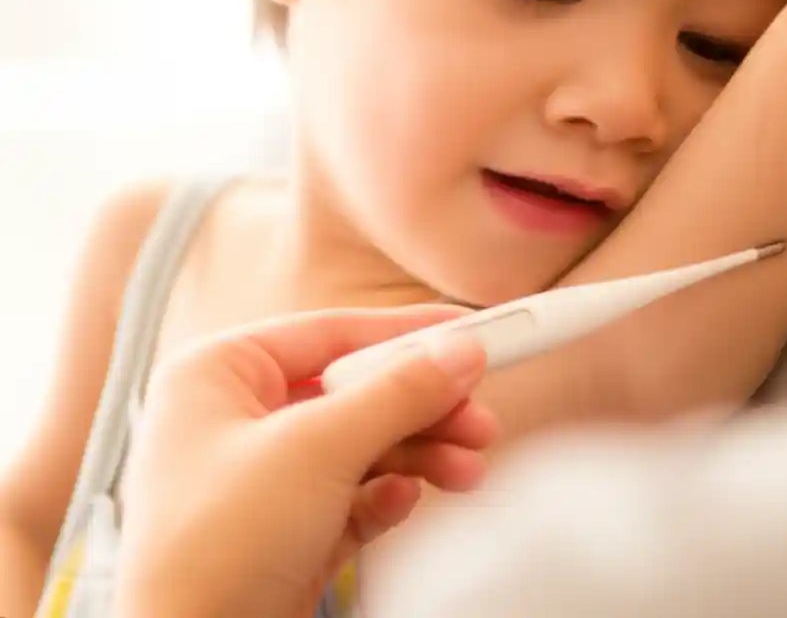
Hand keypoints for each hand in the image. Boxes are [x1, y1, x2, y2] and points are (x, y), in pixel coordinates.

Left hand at [114, 305, 498, 617]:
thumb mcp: (318, 449)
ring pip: (364, 446)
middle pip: (358, 393)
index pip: (331, 333)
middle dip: (424, 410)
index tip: (470, 333)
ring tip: (467, 470)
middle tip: (479, 418)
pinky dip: (388, 498)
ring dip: (422, 456)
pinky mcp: (286, 533)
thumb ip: (398, 393)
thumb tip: (459, 351)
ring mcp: (261, 480)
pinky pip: (355, 497)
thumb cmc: (212, 549)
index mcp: (217, 375)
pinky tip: (406, 503)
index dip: (406, 333)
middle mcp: (235, 420)